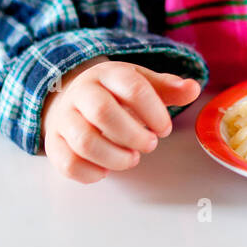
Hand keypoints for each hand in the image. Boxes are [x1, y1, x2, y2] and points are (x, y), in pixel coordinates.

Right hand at [42, 57, 201, 183]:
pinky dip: (91, 172)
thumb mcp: (141, 82)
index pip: (133, 88)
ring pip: (84, 141)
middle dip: (133, 135)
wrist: (69, 97)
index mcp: (108, 74)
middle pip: (104, 113)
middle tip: (150, 145)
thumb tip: (193, 89)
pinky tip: (107, 169)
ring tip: (131, 159)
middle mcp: (82, 93)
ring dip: (114, 157)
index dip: (154, 112)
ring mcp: (64, 118)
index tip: (164, 129)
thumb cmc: (114, 93)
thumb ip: (168, 87)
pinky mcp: (53, 142)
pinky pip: (67, 163)